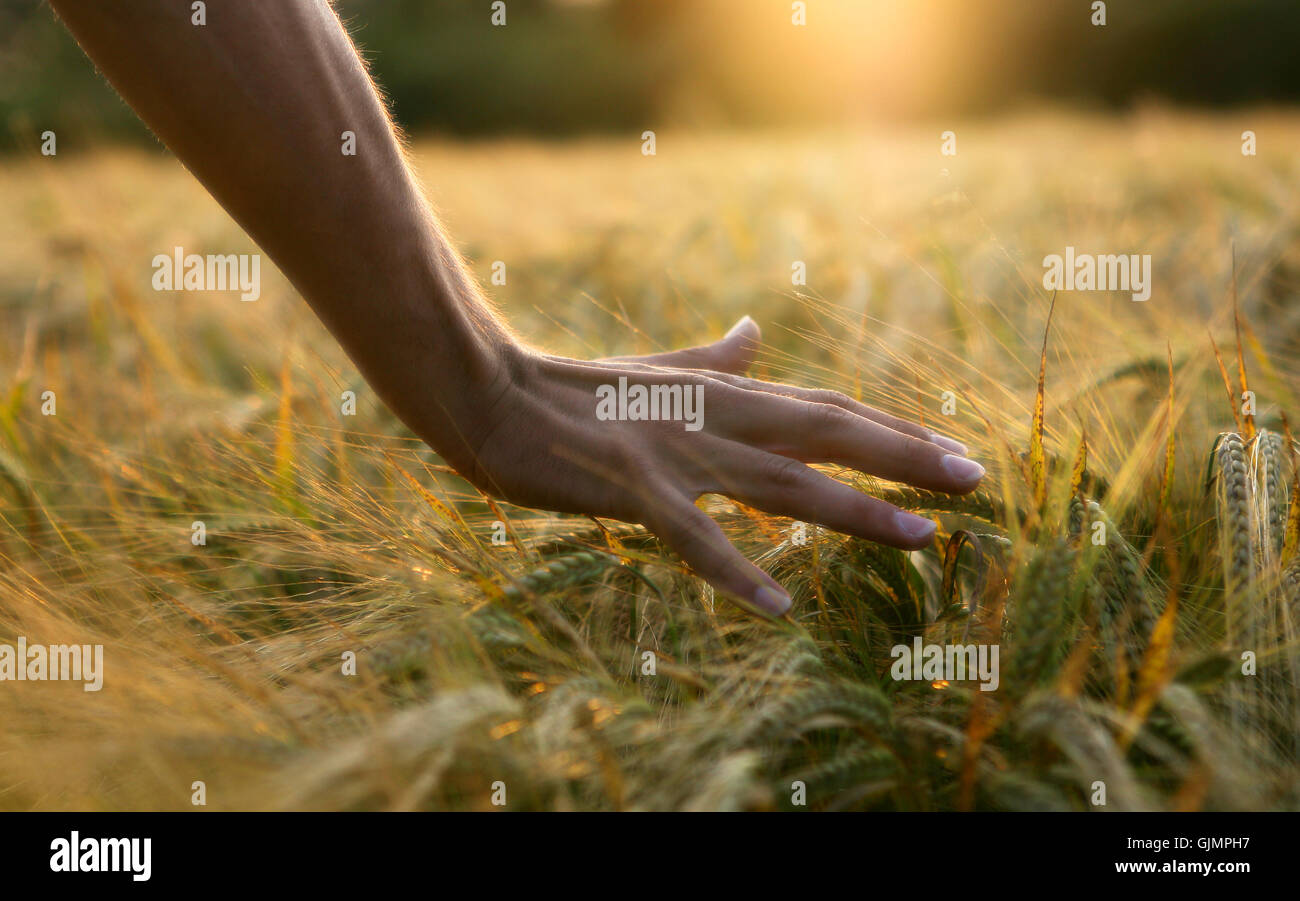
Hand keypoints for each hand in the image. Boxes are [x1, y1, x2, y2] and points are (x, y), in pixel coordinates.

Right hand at [460, 317, 984, 615]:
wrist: (491, 393)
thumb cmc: (573, 391)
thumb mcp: (657, 372)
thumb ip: (713, 358)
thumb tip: (756, 328)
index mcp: (724, 395)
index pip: (827, 408)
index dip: (892, 429)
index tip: (951, 452)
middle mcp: (716, 418)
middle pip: (829, 434)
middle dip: (905, 458)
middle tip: (974, 481)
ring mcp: (677, 453)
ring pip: (783, 484)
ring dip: (856, 511)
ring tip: (922, 539)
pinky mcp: (632, 488)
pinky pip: (693, 536)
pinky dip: (735, 568)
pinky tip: (779, 604)